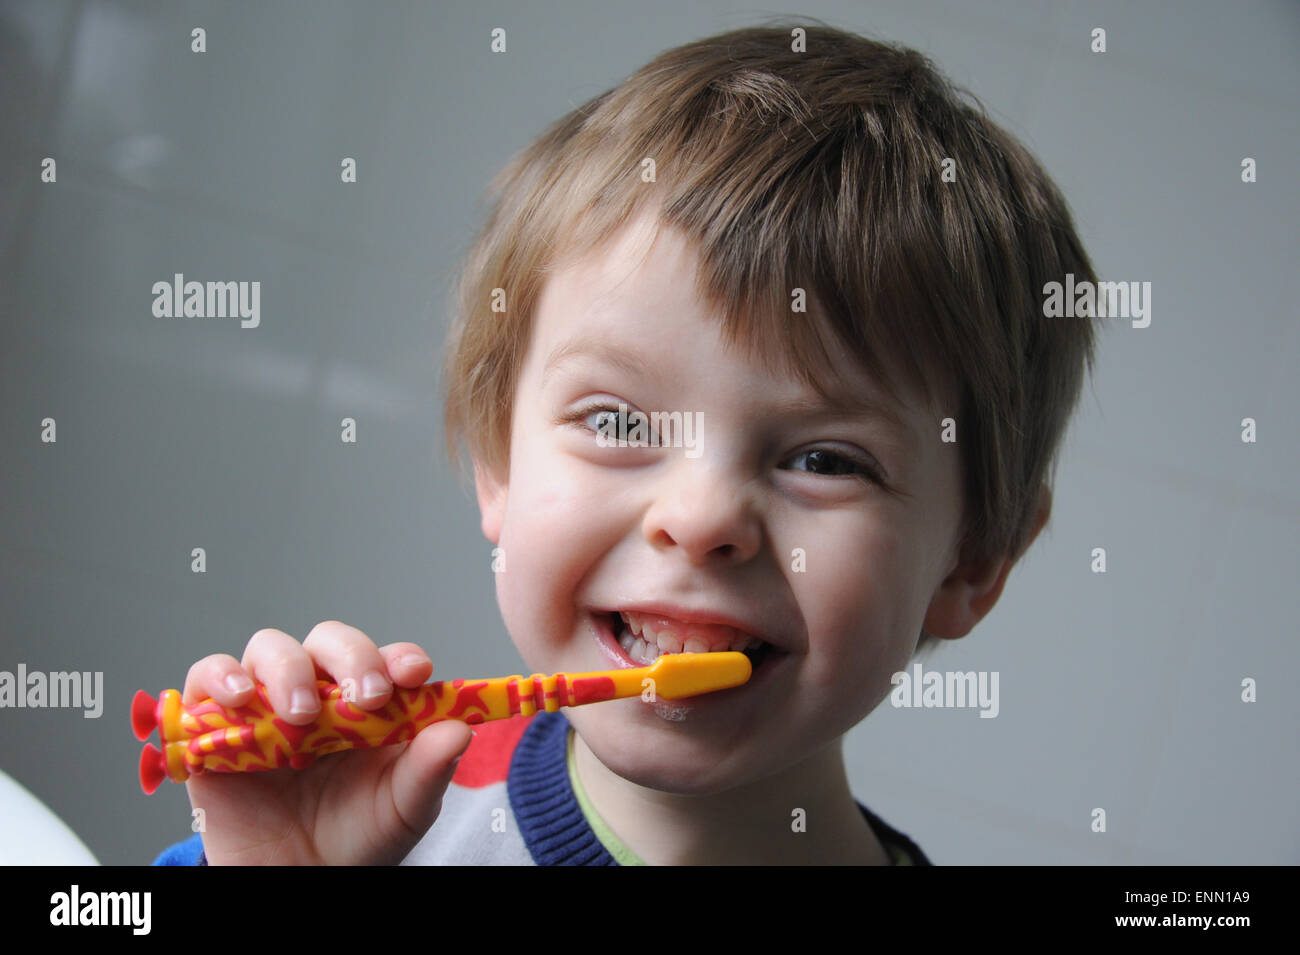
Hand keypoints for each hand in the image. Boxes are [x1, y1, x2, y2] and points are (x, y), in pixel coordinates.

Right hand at [180, 620, 471, 864]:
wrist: (298, 881)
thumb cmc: (357, 837)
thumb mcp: (404, 809)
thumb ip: (429, 769)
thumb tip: (460, 730)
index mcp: (372, 705)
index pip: (388, 659)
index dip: (400, 657)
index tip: (414, 673)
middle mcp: (322, 693)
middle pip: (331, 641)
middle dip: (352, 657)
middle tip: (365, 697)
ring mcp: (268, 704)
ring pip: (271, 649)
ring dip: (288, 669)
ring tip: (299, 714)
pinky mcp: (216, 723)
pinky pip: (206, 677)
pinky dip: (219, 675)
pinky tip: (240, 699)